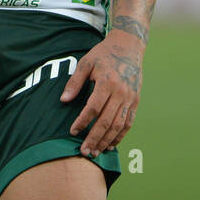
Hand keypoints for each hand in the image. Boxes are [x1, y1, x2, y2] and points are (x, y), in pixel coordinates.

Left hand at [60, 29, 143, 156]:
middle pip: (107, 121)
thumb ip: (74, 82)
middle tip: (84, 151)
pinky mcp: (135, 102)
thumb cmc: (104, 54)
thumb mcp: (86, 62)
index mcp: (107, 81)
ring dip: (106, 141)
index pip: (93, 107)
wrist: (129, 47)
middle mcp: (121, 92)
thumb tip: (63, 100)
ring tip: (95, 152)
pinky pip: (128, 123)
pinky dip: (120, 136)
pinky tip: (110, 145)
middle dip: (94, 138)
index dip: (83, 121)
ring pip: (118, 125)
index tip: (73, 131)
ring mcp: (130, 98)